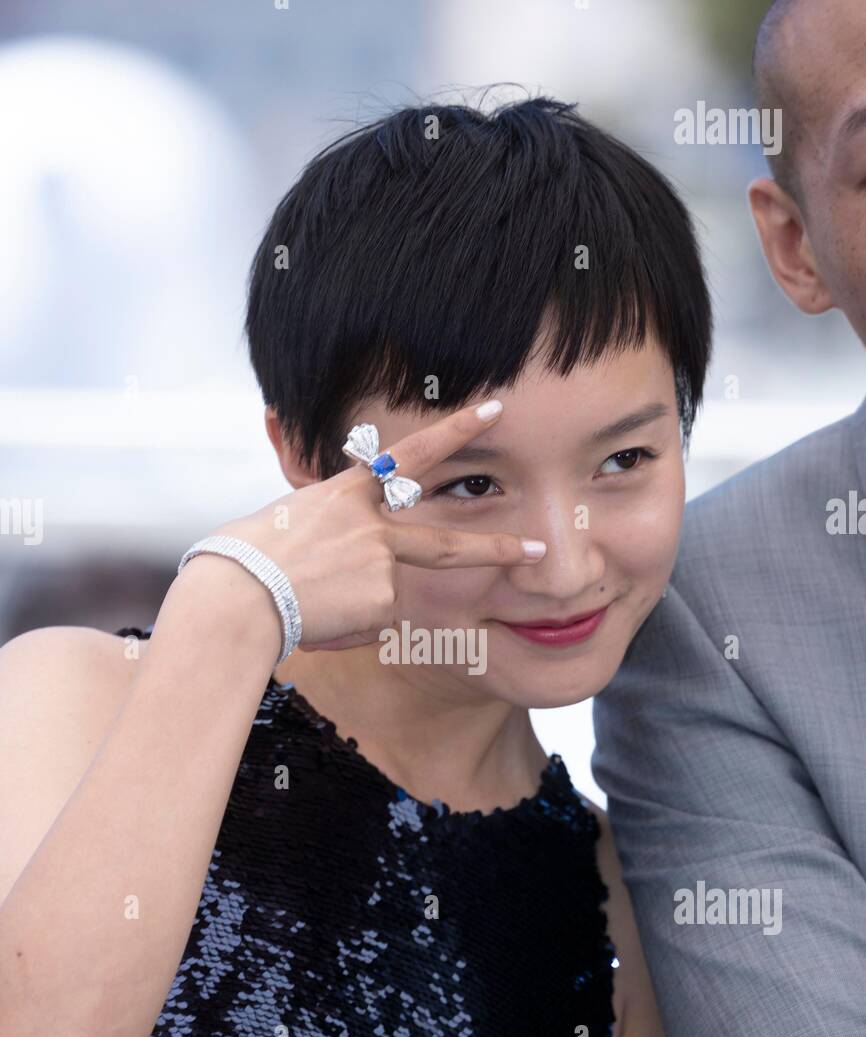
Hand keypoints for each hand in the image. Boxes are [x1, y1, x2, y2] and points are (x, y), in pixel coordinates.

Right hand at [207, 401, 545, 650]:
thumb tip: (344, 559)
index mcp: (346, 495)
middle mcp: (372, 524)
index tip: (491, 411)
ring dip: (351, 605)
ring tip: (316, 604)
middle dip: (497, 548)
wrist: (239, 595)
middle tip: (539, 549)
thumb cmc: (242, 560)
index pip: (411, 456)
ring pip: (385, 594)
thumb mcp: (285, 524)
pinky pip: (369, 622)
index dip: (455, 431)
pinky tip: (312, 617)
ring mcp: (382, 563)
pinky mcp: (381, 601)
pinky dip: (345, 626)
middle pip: (446, 542)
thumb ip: (327, 532)